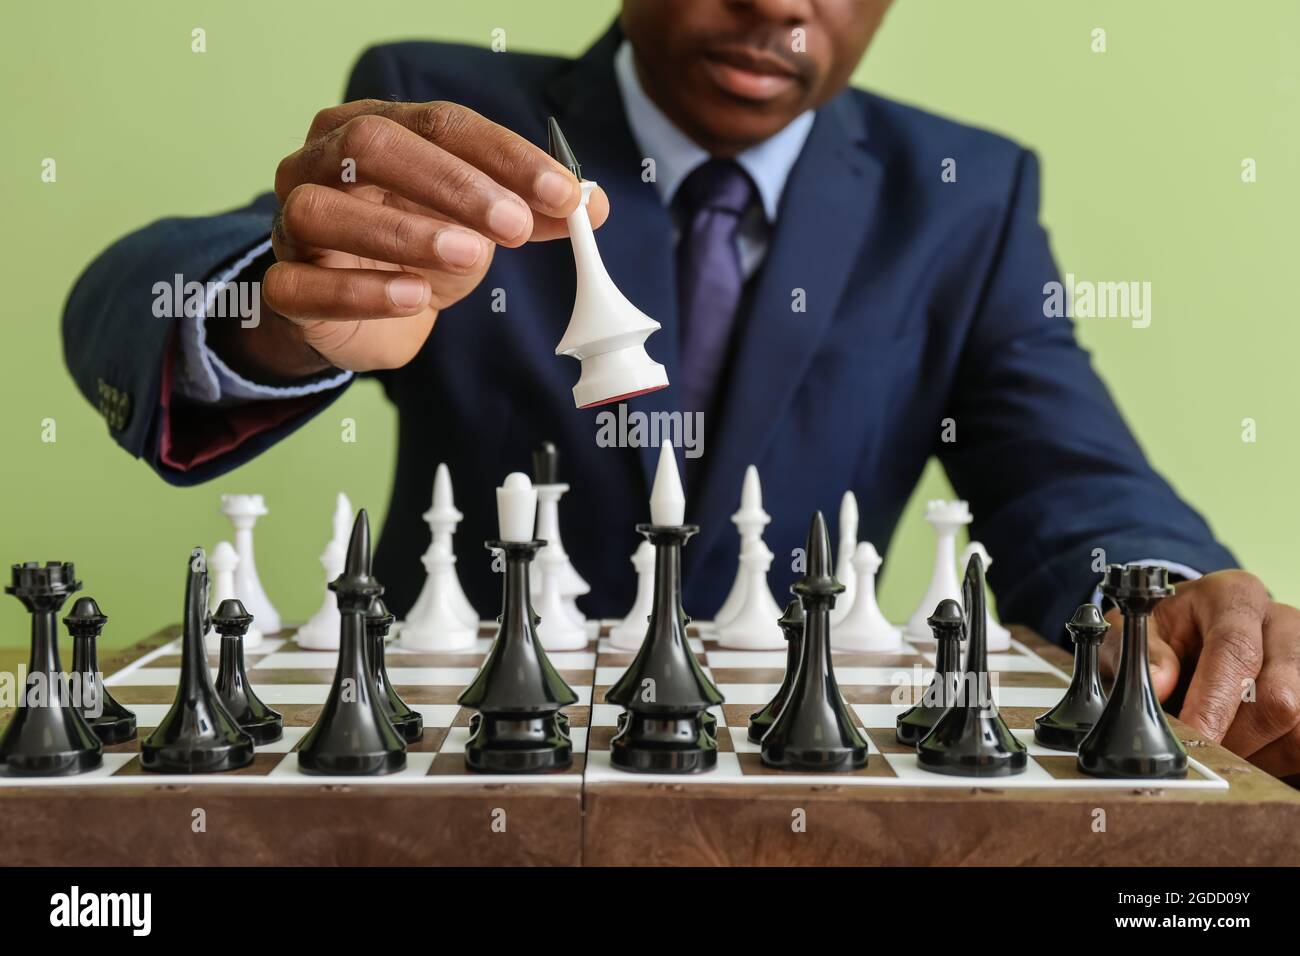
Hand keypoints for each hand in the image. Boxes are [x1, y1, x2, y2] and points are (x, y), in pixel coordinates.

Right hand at [212, 100, 608, 380]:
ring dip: (404, 232)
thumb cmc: (418, 252)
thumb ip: (532, 212)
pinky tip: (412, 297)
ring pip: (325, 210)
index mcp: (377, 129)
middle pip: (375, 146)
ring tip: (469, 257)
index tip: (562, 193)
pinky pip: (303, 283)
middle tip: (514, 224)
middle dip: (453, 183)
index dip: (505, 156)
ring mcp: (293, 222)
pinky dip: (360, 290)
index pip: (442, 124)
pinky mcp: (284, 284)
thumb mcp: (482, 228)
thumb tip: (592, 204)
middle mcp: (323, 162)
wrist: (363, 315)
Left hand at [1100, 570, 1299, 776]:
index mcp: (1234, 597)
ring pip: (1298, 728)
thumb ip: (1141, 652)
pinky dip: (1273, 760)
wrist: (1193, 629)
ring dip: (1255, 753)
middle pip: (1278, 698)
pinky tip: (1244, 750)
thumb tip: (1159, 683)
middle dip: (1233, 738)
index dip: (1213, 703)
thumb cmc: (1167, 629)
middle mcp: (1282, 622)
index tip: (1192, 738)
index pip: (1235, 651)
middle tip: (1197, 753)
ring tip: (1217, 745)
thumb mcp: (1139, 629)